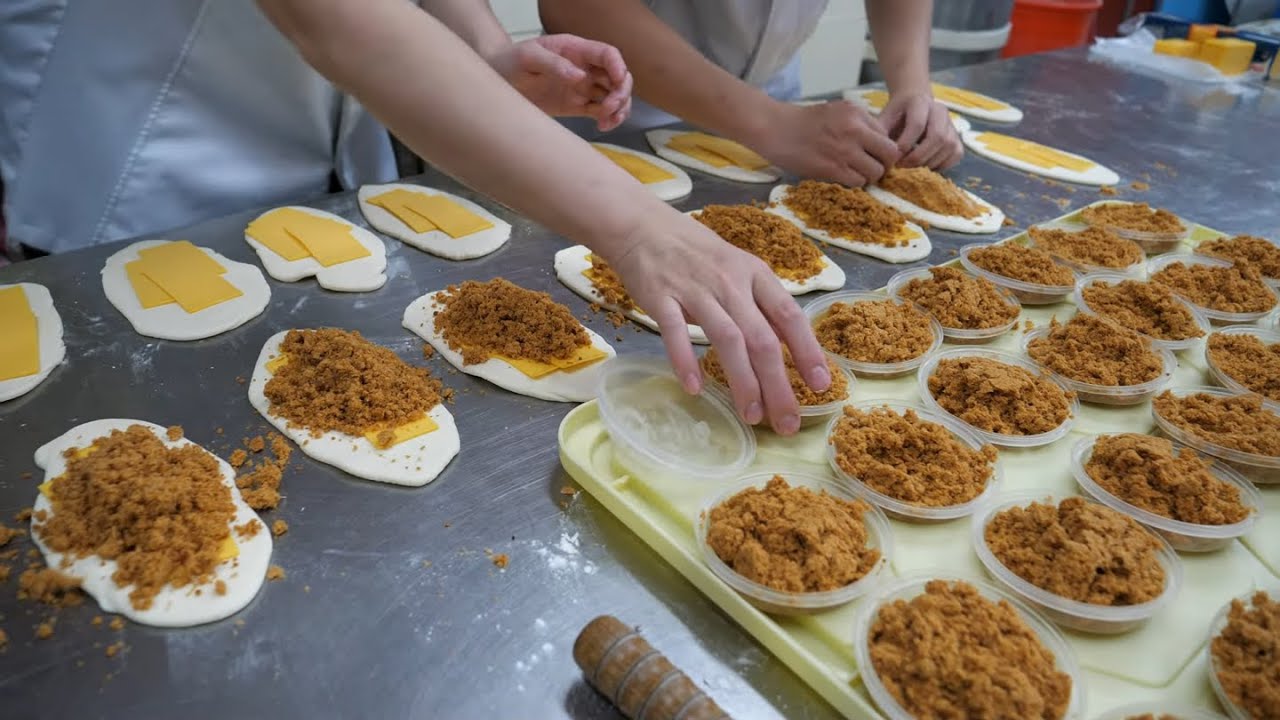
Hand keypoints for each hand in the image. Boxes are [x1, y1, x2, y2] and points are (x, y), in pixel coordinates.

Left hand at [486, 34, 632, 131]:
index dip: (618, 67)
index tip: (617, 82)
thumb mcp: (528, 57)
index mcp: (576, 50)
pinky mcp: (577, 106)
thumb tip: (580, 77)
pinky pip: (601, 112)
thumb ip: (553, 63)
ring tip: (606, 121)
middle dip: (621, 93)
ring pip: (614, 96)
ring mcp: (582, 88)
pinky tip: (603, 126)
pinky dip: (609, 120)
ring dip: (619, 109)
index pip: (607, 54)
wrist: (498, 79)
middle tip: (608, 108)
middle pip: (618, 77)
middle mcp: (584, 68)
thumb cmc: (510, 61)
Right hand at [607, 213, 830, 435]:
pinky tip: (694, 389)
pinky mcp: (662, 297)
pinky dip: (685, 361)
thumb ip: (761, 306)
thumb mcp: (739, 270)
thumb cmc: (697, 254)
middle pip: (762, 338)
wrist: (644, 227)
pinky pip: (674, 332)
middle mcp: (731, 283)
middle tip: (787, 422)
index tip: (820, 385)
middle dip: (778, 384)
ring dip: (742, 381)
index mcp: (755, 275)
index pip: (789, 316)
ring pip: (727, 339)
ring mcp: (696, 290)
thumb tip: (790, 346)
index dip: (807, 351)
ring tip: (752, 415)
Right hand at [751, 100, 899, 186]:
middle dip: (884, 164)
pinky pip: (858, 182)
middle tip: (872, 167)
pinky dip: (853, 182)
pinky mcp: (833, 168)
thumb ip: (859, 122)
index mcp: (857, 113)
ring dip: (868, 176)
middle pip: (890, 154)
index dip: (882, 149)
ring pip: (876, 172)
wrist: (775, 128)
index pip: (887, 136)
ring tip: (854, 173)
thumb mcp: (836, 110)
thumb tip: (876, 141)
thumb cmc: (802, 121)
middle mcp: (855, 130)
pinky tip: (842, 177)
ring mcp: (845, 150)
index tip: (873, 155)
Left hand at [879, 91, 963, 169]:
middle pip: (938, 136)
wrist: (912, 105)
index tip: (894, 157)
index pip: (918, 124)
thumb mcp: (884, 119)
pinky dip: (943, 165)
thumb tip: (882, 155)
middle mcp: (939, 110)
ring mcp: (951, 123)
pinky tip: (926, 166)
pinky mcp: (957, 137)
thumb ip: (880, 134)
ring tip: (912, 167)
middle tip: (903, 166)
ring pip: (949, 146)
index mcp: (920, 102)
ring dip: (929, 162)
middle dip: (919, 156)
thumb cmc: (896, 115)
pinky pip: (956, 154)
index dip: (906, 143)